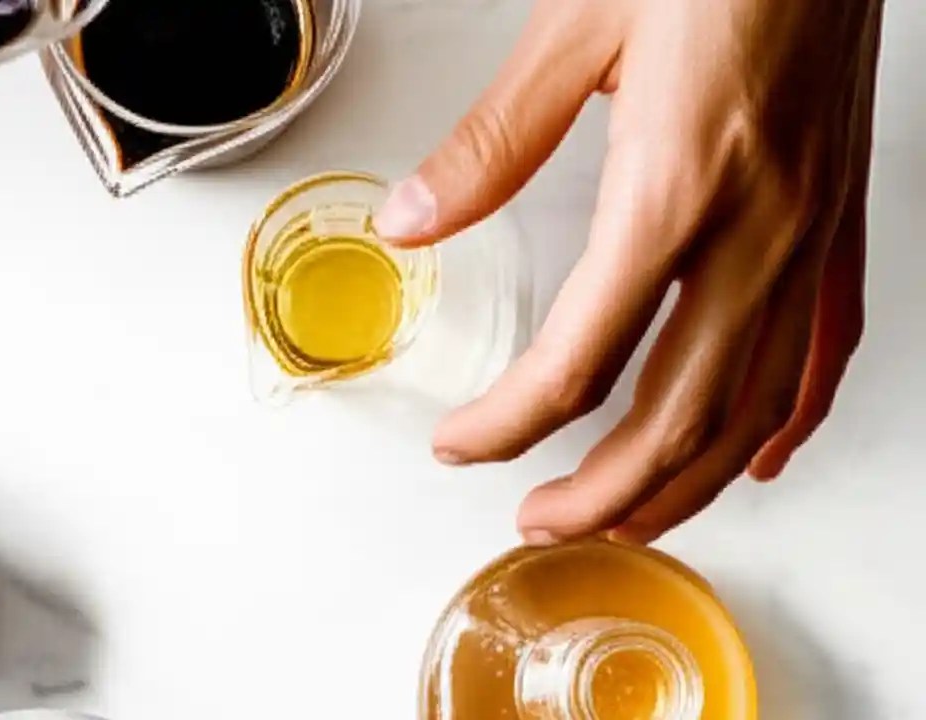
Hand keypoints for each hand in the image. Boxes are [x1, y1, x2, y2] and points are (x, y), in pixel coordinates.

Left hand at [375, 0, 879, 543]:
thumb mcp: (571, 33)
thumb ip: (489, 146)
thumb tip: (412, 221)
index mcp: (673, 188)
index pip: (577, 361)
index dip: (507, 425)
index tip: (460, 446)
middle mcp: (755, 228)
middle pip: (677, 416)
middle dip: (601, 494)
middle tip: (538, 521)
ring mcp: (808, 232)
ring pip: (756, 406)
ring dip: (686, 482)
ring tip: (623, 516)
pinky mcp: (837, 219)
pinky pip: (826, 348)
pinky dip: (787, 418)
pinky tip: (751, 456)